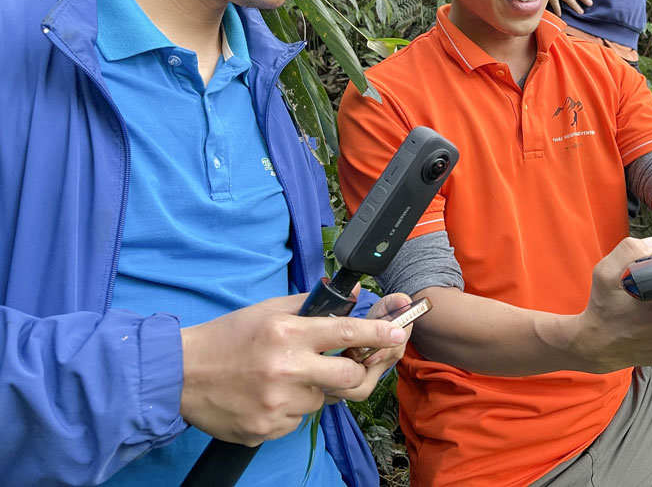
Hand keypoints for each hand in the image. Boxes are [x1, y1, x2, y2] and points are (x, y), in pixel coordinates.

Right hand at [179, 293, 406, 444]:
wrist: (179, 375)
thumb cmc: (227, 337)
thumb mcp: (269, 310)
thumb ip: (313, 303)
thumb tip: (355, 294)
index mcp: (287, 333)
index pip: (346, 332)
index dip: (379, 332)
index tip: (400, 332)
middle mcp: (285, 369)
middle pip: (350, 377)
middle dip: (358, 370)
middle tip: (349, 363)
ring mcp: (276, 404)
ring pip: (322, 399)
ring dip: (316, 387)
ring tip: (287, 375)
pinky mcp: (267, 429)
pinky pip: (298, 419)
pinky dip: (293, 406)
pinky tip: (270, 393)